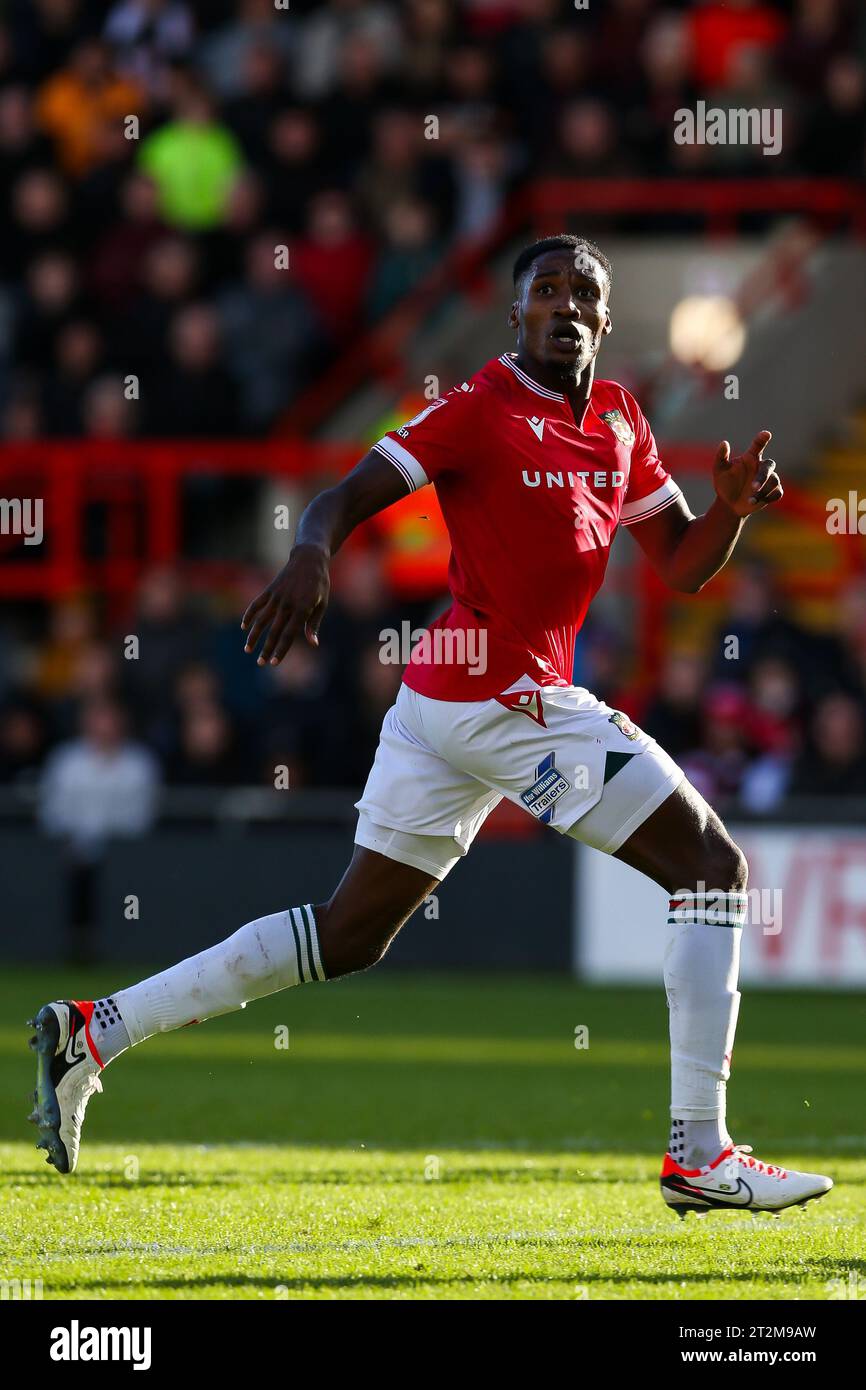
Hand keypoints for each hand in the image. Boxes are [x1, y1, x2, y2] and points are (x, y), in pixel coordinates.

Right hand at [241, 543, 329, 665]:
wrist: (309, 559)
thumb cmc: (319, 584)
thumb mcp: (322, 603)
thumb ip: (314, 624)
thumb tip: (312, 643)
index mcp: (302, 609)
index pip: (289, 634)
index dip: (281, 650)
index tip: (274, 662)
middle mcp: (287, 604)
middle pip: (274, 631)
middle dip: (266, 649)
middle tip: (260, 663)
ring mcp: (276, 596)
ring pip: (261, 620)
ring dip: (254, 636)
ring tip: (248, 650)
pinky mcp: (270, 590)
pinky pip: (256, 604)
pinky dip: (249, 615)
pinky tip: (244, 627)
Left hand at [713, 430, 782, 517]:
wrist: (729, 505)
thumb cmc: (724, 484)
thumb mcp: (719, 471)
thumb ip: (721, 457)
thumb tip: (724, 443)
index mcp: (750, 457)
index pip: (758, 445)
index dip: (762, 439)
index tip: (766, 434)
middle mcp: (761, 466)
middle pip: (769, 465)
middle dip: (763, 476)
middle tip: (753, 487)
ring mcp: (768, 479)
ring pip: (774, 481)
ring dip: (762, 491)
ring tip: (749, 501)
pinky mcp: (772, 492)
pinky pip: (778, 492)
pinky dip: (769, 497)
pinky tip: (757, 502)